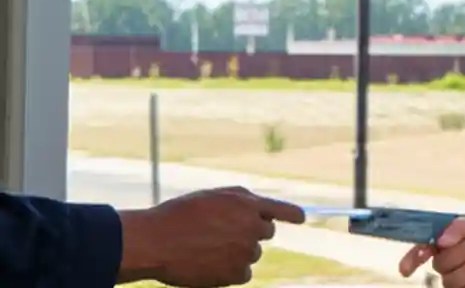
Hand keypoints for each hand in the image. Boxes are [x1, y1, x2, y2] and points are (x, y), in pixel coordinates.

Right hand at [116, 186, 304, 286]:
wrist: (156, 242)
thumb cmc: (179, 216)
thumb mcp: (213, 196)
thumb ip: (242, 201)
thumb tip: (262, 211)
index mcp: (248, 204)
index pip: (281, 209)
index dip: (293, 214)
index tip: (301, 218)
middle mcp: (253, 226)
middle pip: (265, 232)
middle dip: (250, 232)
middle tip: (222, 233)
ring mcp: (246, 251)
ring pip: (252, 254)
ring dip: (237, 252)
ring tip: (208, 248)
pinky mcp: (237, 273)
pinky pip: (244, 274)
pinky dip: (231, 272)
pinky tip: (210, 264)